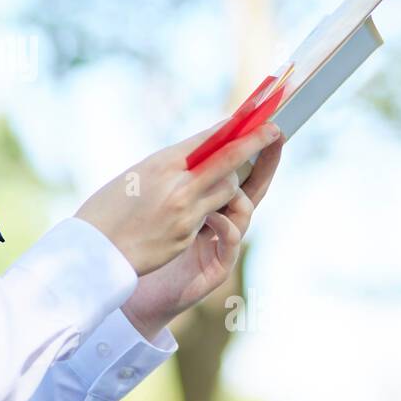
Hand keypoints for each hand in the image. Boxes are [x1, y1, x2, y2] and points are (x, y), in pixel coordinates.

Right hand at [75, 118, 281, 278]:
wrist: (93, 250)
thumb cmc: (106, 210)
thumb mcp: (135, 177)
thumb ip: (168, 167)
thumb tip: (194, 157)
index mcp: (162, 163)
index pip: (208, 138)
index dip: (236, 126)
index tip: (256, 116)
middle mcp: (178, 185)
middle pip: (228, 160)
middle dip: (255, 144)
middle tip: (275, 132)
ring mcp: (186, 212)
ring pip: (226, 190)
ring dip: (228, 185)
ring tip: (215, 183)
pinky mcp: (187, 236)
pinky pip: (210, 217)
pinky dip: (207, 212)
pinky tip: (189, 214)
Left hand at [121, 129, 283, 338]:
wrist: (125, 281)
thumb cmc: (139, 238)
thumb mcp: (161, 198)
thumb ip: (182, 175)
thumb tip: (198, 137)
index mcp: (209, 201)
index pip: (236, 168)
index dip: (249, 144)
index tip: (263, 119)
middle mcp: (222, 220)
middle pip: (252, 186)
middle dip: (266, 160)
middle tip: (275, 135)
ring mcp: (222, 244)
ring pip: (244, 211)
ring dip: (236, 193)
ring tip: (225, 182)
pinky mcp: (217, 267)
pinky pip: (230, 241)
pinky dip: (224, 225)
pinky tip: (211, 217)